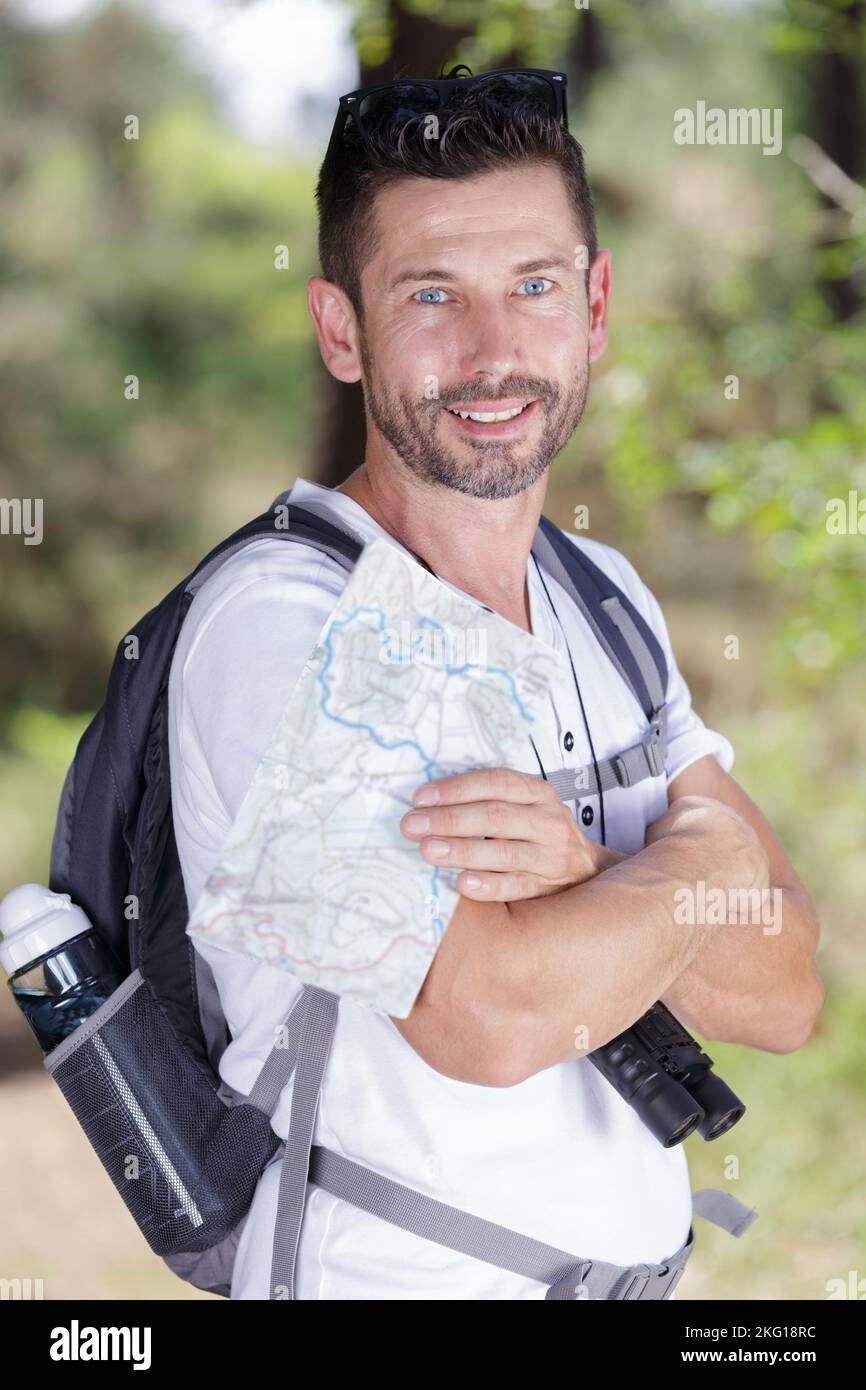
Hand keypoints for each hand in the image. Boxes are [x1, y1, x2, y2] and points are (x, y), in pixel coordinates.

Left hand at [399, 766, 610, 901]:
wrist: (586, 869)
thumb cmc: (537, 832)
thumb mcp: (524, 806)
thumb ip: (487, 801)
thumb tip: (428, 803)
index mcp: (538, 793)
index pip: (495, 783)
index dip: (456, 789)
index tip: (421, 798)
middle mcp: (548, 821)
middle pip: (496, 816)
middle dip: (449, 820)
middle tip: (412, 826)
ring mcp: (551, 857)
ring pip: (504, 853)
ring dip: (463, 851)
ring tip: (428, 850)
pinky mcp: (548, 888)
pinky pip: (517, 887)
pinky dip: (490, 886)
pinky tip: (463, 883)